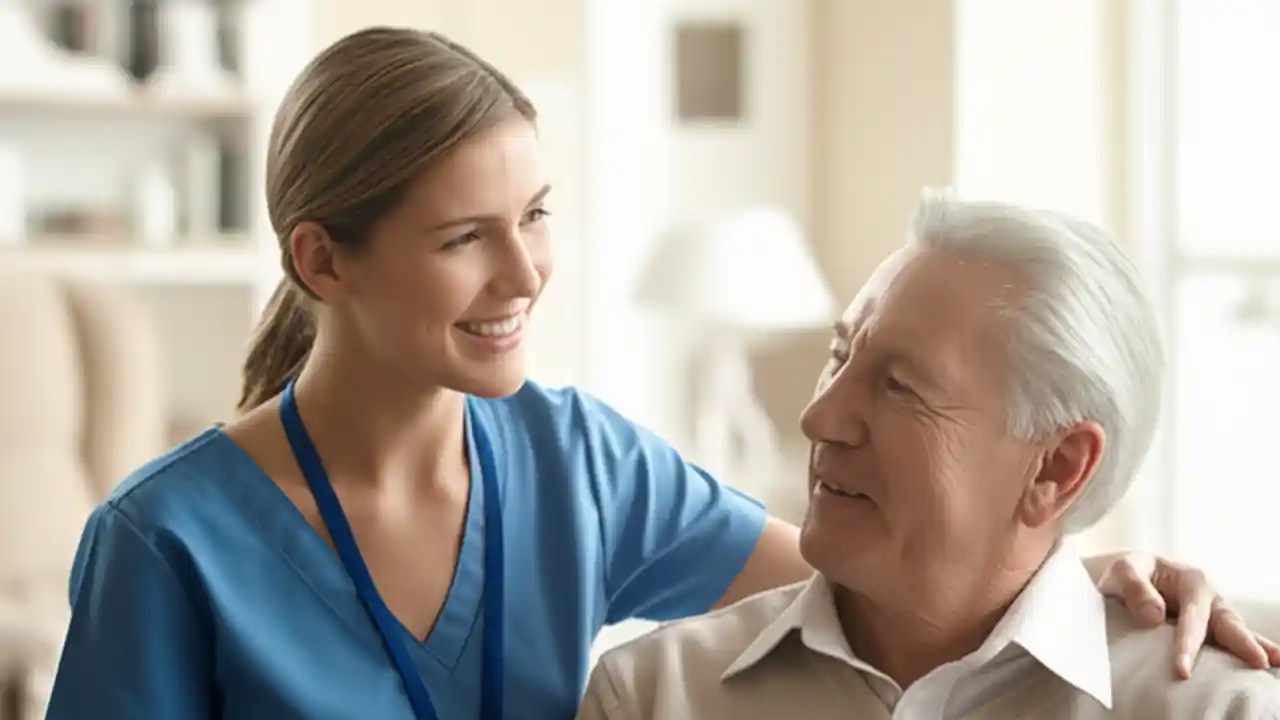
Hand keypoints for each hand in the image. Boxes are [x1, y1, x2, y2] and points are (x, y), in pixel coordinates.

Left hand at [1092, 551, 1279, 678]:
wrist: (1127, 575)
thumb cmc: (1125, 571)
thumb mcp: (1122, 570)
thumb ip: (1135, 587)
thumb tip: (1154, 617)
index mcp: (1191, 580)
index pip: (1192, 618)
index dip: (1188, 645)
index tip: (1182, 671)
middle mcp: (1208, 596)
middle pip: (1226, 622)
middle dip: (1242, 643)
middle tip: (1258, 662)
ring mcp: (1212, 612)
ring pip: (1235, 631)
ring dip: (1255, 648)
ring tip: (1274, 663)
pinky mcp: (1210, 626)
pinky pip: (1229, 639)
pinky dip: (1247, 649)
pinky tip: (1266, 662)